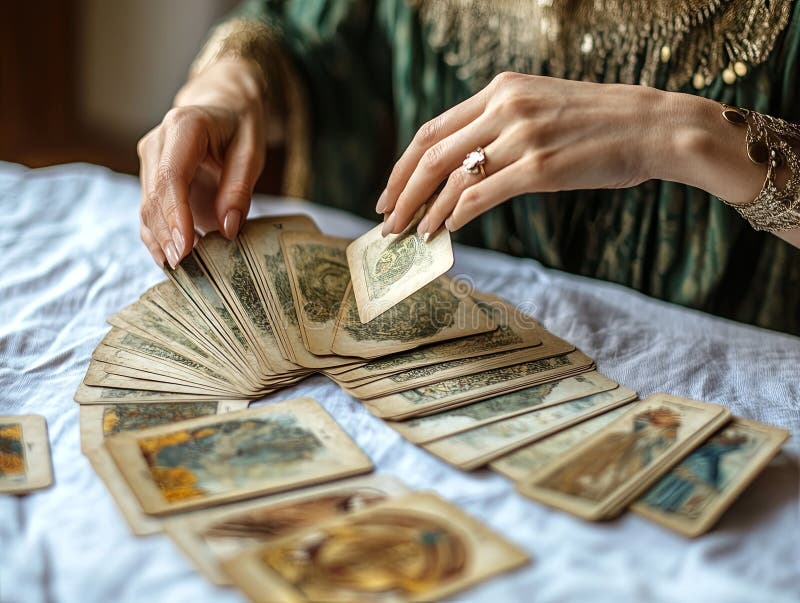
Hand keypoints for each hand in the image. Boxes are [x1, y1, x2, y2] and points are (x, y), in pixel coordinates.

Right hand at [137, 58, 268, 267]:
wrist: (221, 105)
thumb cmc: (240, 126)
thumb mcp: (253, 151)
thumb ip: (239, 188)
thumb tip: (228, 229)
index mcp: (184, 127)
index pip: (171, 176)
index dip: (175, 216)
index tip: (183, 248)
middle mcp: (157, 142)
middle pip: (154, 197)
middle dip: (166, 236)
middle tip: (183, 269)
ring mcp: (149, 161)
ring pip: (147, 209)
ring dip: (160, 241)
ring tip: (179, 272)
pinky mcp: (150, 179)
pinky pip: (150, 213)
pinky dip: (159, 238)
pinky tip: (172, 261)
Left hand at [375, 72, 670, 235]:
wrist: (655, 127)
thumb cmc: (600, 124)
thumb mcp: (542, 107)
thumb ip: (500, 126)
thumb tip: (463, 171)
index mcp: (501, 89)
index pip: (432, 128)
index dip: (404, 165)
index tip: (390, 191)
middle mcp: (506, 107)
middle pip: (431, 153)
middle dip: (402, 191)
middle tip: (386, 221)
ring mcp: (523, 136)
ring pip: (452, 177)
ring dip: (425, 210)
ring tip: (413, 233)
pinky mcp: (541, 167)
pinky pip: (482, 194)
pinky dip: (456, 214)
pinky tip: (446, 229)